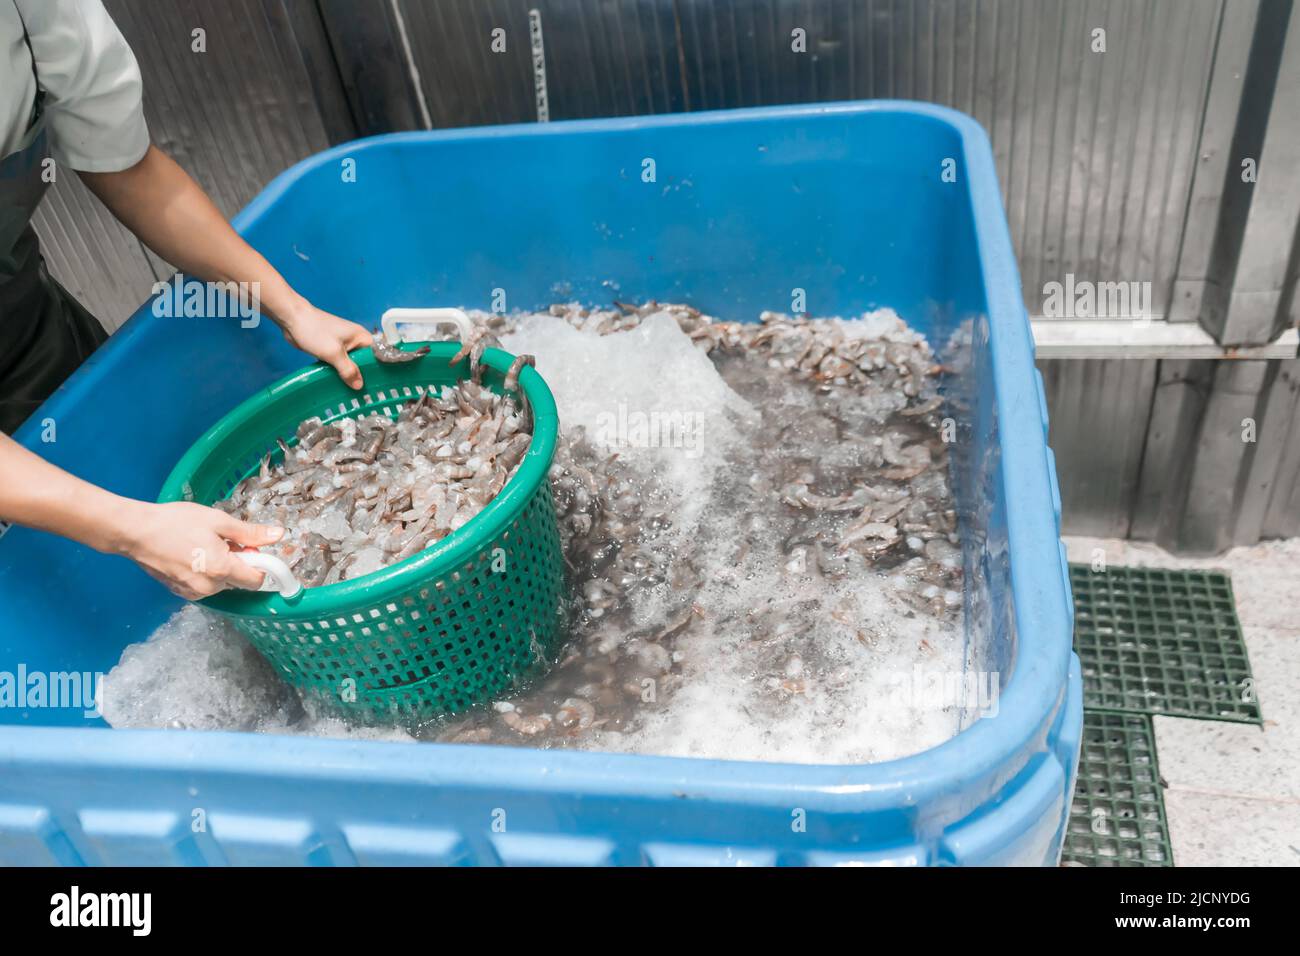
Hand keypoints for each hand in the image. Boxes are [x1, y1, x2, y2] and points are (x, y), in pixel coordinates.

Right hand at [117, 501, 283, 599]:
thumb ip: (250, 533)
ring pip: (221, 583)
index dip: (261, 565)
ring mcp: (192, 592)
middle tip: (223, 541)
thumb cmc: (175, 523)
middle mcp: (208, 587)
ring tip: (203, 546)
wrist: (135, 532)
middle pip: (239, 581)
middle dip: (238, 563)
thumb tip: (277, 535)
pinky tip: (191, 555)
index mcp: (221, 570)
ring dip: (220, 568)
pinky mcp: (179, 592)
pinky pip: (203, 585)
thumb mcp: (218, 521)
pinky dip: (204, 573)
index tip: (254, 550)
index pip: (257, 581)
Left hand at [278, 301, 371, 388]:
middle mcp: (354, 340)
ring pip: (350, 364)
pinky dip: (338, 371)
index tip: (377, 385)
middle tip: (364, 394)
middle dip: (362, 375)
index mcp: (361, 336)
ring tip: (352, 392)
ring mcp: (342, 345)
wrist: (292, 319)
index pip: (377, 355)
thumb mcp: (334, 353)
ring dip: (348, 375)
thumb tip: (359, 386)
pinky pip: (339, 363)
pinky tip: (338, 383)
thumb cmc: (315, 331)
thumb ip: (348, 370)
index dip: (377, 370)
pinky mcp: (331, 349)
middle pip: (364, 361)